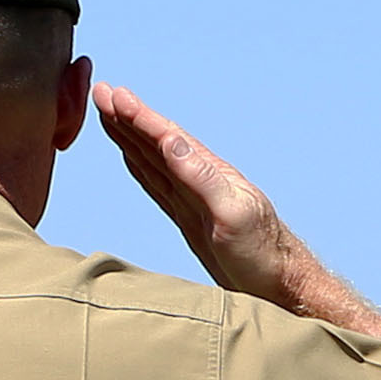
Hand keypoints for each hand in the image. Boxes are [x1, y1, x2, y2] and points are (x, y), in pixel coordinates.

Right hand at [97, 84, 369, 329]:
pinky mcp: (190, 220)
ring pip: (153, 159)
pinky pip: (158, 185)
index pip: (166, 137)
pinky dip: (140, 167)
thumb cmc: (263, 253)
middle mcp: (199, 180)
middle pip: (155, 141)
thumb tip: (170, 139)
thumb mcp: (232, 214)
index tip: (111, 93)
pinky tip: (132, 157)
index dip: (137, 115)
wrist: (280, 287)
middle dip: (127, 117)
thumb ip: (201, 177)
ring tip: (109, 114)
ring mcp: (194, 199)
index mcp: (208, 174)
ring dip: (130, 136)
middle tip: (100, 91)